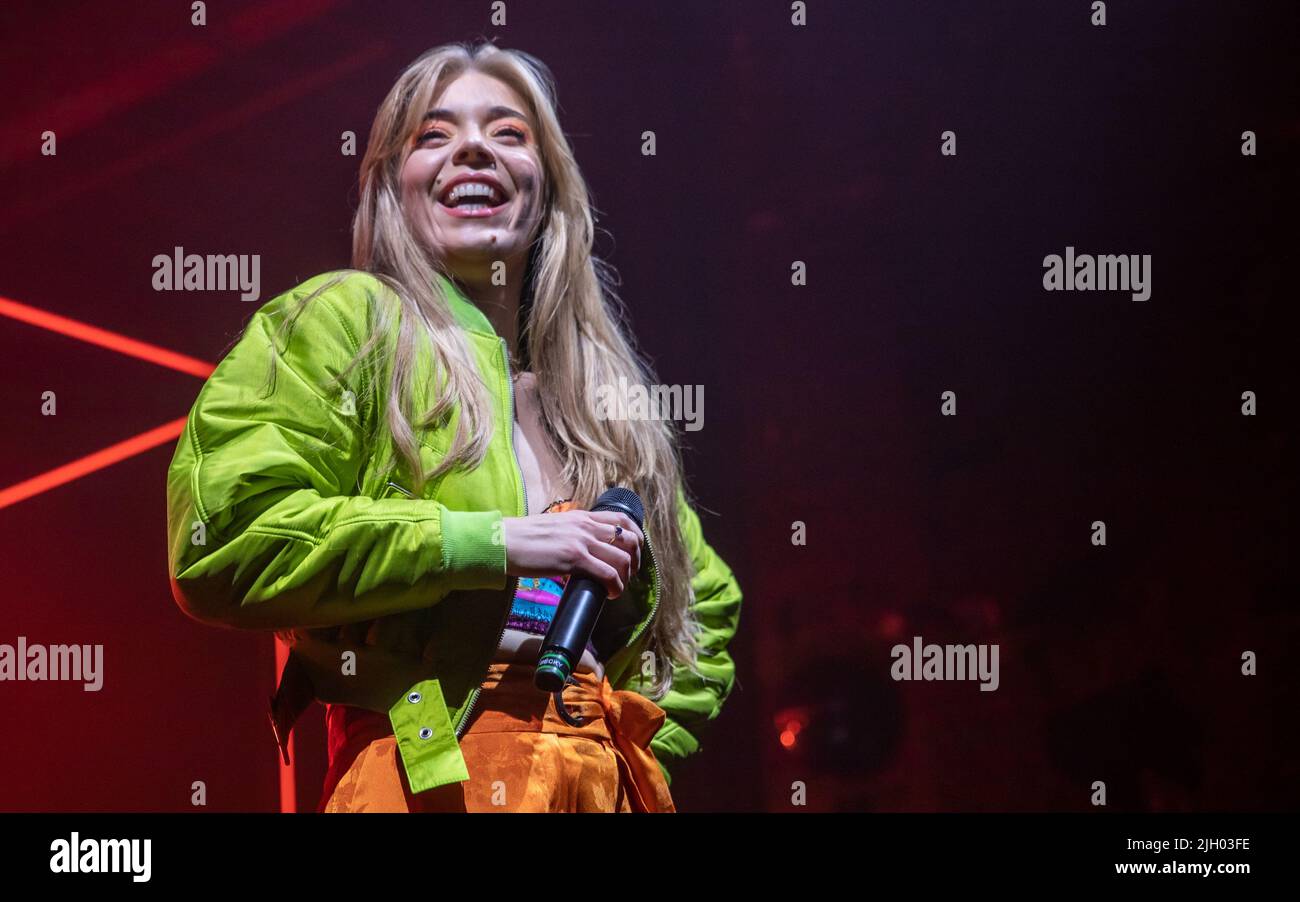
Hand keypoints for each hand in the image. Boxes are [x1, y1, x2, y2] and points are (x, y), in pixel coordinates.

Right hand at [501, 509, 643, 598]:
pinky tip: (610, 594)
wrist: (503, 542)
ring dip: (626, 577)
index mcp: (582, 516)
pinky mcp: (575, 558)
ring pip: (623, 558)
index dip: (636, 539)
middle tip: (628, 575)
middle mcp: (586, 525)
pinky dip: (616, 586)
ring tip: (616, 588)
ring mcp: (582, 541)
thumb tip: (581, 552)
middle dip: (636, 560)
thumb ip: (571, 534)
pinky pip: (608, 574)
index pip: (622, 520)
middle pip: (630, 539)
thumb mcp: (554, 527)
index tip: (633, 554)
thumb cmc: (522, 538)